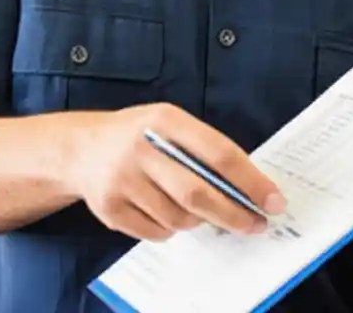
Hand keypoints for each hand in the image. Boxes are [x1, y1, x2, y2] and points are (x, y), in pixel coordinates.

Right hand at [70, 103, 285, 241]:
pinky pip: (156, 233)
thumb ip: (203, 149)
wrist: (80, 148)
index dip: (251, 181)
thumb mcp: (167, 124)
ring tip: (196, 210)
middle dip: (234, 215)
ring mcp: (122, 179)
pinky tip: (165, 212)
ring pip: (178, 218)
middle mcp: (140, 148)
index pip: (219, 153)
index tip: (273, 201)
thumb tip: (248, 188)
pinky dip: (169, 230)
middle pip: (198, 194)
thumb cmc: (137, 137)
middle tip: (255, 225)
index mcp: (163, 120)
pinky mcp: (109, 207)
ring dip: (197, 221)